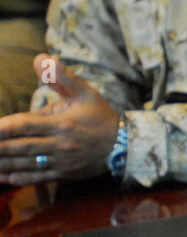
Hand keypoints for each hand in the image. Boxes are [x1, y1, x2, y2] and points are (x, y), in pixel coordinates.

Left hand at [0, 55, 119, 184]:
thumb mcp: (84, 92)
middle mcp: (60, 145)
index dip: (4, 127)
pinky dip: (19, 178)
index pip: (26, 124)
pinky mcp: (64, 174)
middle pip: (20, 146)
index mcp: (62, 124)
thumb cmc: (99, 116)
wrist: (124, 145)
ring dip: (4, 163)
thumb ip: (60, 77)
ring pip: (25, 164)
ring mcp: (62, 161)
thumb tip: (40, 58)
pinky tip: (5, 176)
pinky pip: (38, 178)